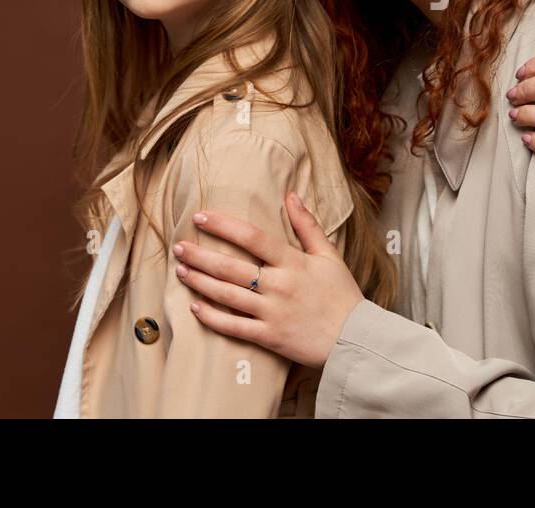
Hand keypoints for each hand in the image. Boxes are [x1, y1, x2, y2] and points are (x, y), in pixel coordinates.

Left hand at [171, 191, 363, 368]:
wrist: (356, 339)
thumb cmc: (342, 295)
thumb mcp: (329, 255)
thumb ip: (307, 225)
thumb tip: (291, 195)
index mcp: (293, 262)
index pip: (252, 237)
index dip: (224, 225)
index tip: (201, 216)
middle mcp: (279, 286)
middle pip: (231, 267)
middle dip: (200, 255)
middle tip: (178, 246)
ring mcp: (272, 313)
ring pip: (227, 296)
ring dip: (200, 282)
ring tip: (180, 271)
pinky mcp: (269, 337)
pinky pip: (234, 327)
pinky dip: (211, 317)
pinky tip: (195, 307)